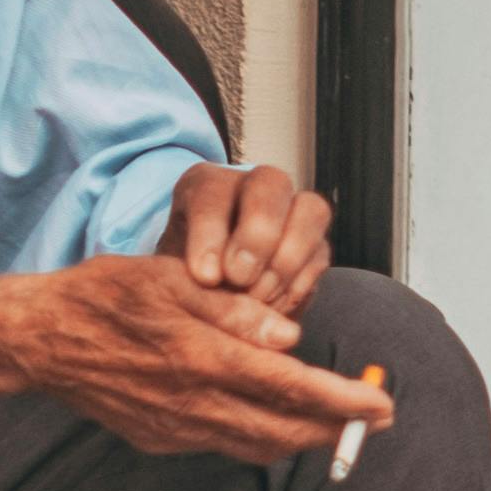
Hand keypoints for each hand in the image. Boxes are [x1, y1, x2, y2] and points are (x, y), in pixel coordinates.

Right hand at [0, 252, 393, 465]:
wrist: (41, 340)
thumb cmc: (104, 296)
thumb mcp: (172, 281)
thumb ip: (236, 311)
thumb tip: (291, 337)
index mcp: (202, 358)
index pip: (289, 388)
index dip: (341, 401)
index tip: (380, 404)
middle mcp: (193, 403)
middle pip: (284, 430)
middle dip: (336, 427)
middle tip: (375, 416)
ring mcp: (176, 429)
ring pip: (257, 445)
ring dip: (301, 437)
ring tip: (334, 421)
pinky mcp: (161, 439)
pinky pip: (224, 444)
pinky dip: (259, 435)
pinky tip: (270, 416)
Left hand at [170, 159, 335, 325]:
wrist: (209, 300)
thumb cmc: (183, 281)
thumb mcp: (170, 276)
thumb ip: (184, 275)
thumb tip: (211, 280)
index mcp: (206, 185)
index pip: (212, 191)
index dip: (210, 233)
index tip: (204, 277)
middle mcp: (253, 185)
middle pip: (271, 182)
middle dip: (257, 236)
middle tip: (238, 279)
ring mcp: (291, 210)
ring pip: (311, 210)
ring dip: (285, 261)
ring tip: (257, 299)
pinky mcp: (315, 244)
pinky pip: (321, 254)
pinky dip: (298, 285)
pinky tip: (272, 307)